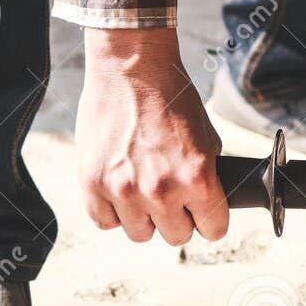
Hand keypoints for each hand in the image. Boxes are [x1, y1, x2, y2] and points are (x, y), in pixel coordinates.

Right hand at [77, 29, 227, 246]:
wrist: (131, 69)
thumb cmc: (172, 98)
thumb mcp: (207, 138)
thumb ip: (207, 177)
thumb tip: (206, 205)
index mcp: (196, 178)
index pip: (213, 230)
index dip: (210, 220)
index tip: (202, 212)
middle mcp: (161, 190)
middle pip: (177, 237)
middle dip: (178, 218)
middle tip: (171, 195)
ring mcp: (123, 190)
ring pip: (140, 234)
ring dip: (144, 217)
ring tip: (142, 188)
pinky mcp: (92, 184)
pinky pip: (104, 222)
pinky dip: (113, 211)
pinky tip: (119, 188)